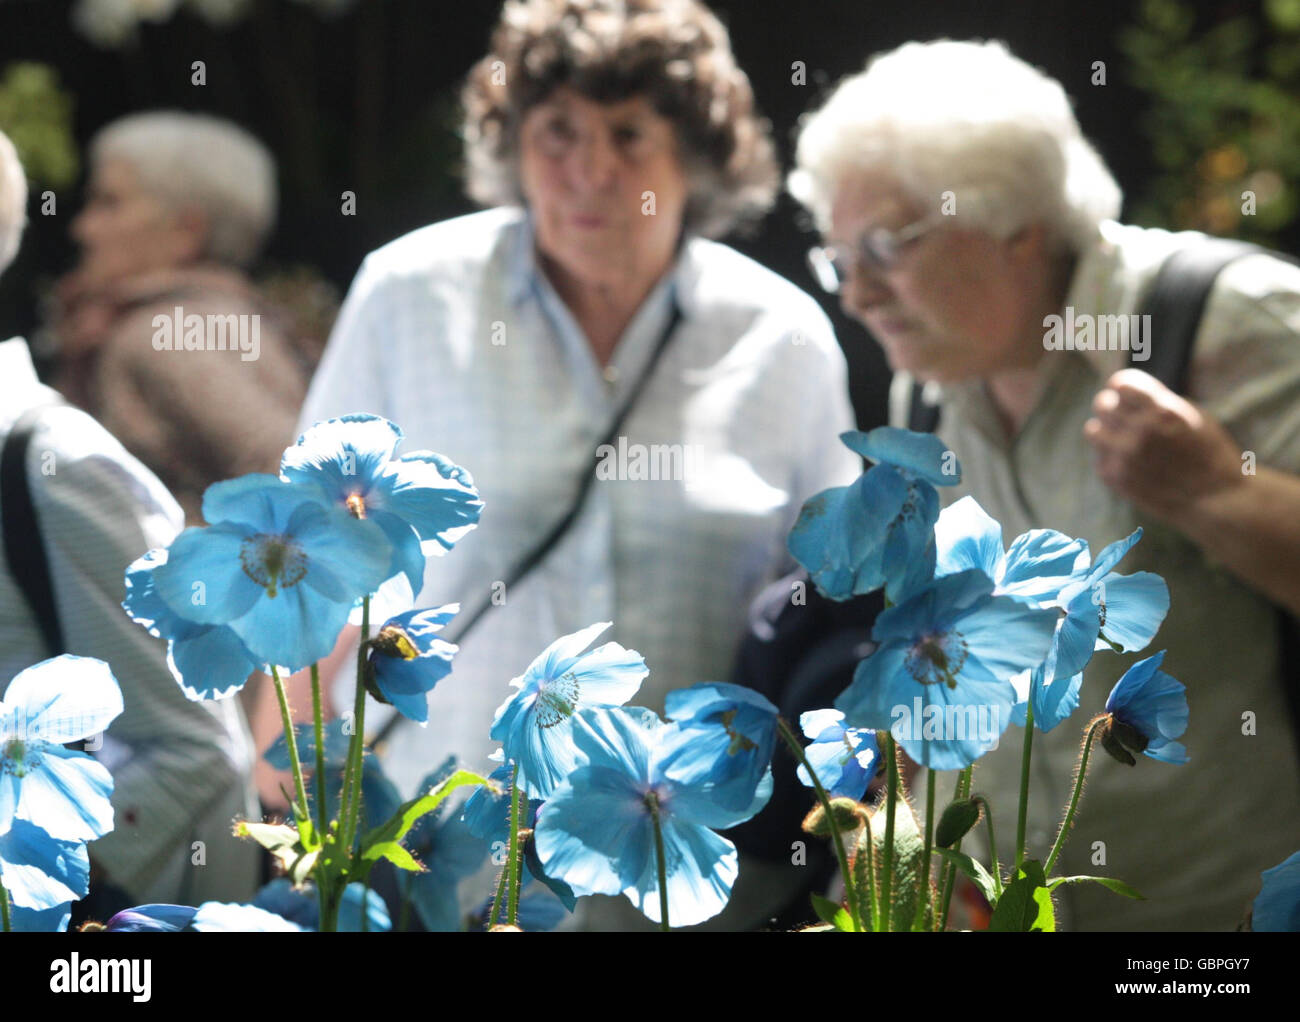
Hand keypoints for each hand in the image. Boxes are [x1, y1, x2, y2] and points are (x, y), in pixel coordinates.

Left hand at [1083, 369, 1243, 522]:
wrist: (1214, 498)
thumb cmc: (1207, 451)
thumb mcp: (1193, 415)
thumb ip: (1157, 401)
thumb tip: (1124, 390)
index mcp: (1162, 412)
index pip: (1120, 383)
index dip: (1124, 387)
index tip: (1127, 394)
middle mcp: (1139, 432)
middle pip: (1102, 404)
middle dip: (1113, 406)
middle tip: (1124, 415)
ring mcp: (1124, 457)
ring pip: (1093, 430)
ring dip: (1106, 430)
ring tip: (1124, 437)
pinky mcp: (1115, 478)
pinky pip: (1099, 457)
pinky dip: (1111, 457)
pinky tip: (1131, 462)